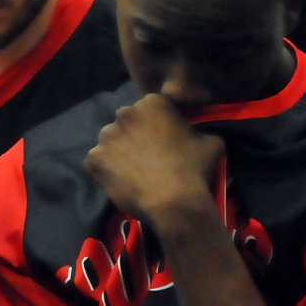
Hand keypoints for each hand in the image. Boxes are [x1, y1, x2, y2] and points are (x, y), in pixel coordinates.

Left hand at [83, 93, 224, 225]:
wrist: (172, 202)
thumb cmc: (194, 170)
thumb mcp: (212, 143)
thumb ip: (199, 131)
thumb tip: (196, 135)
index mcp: (152, 103)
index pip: (149, 111)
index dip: (156, 127)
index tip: (162, 143)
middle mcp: (124, 113)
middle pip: (127, 123)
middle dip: (134, 136)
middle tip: (147, 158)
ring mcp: (106, 136)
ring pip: (110, 142)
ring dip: (118, 152)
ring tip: (133, 172)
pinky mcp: (93, 159)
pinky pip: (97, 162)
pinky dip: (105, 171)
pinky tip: (121, 182)